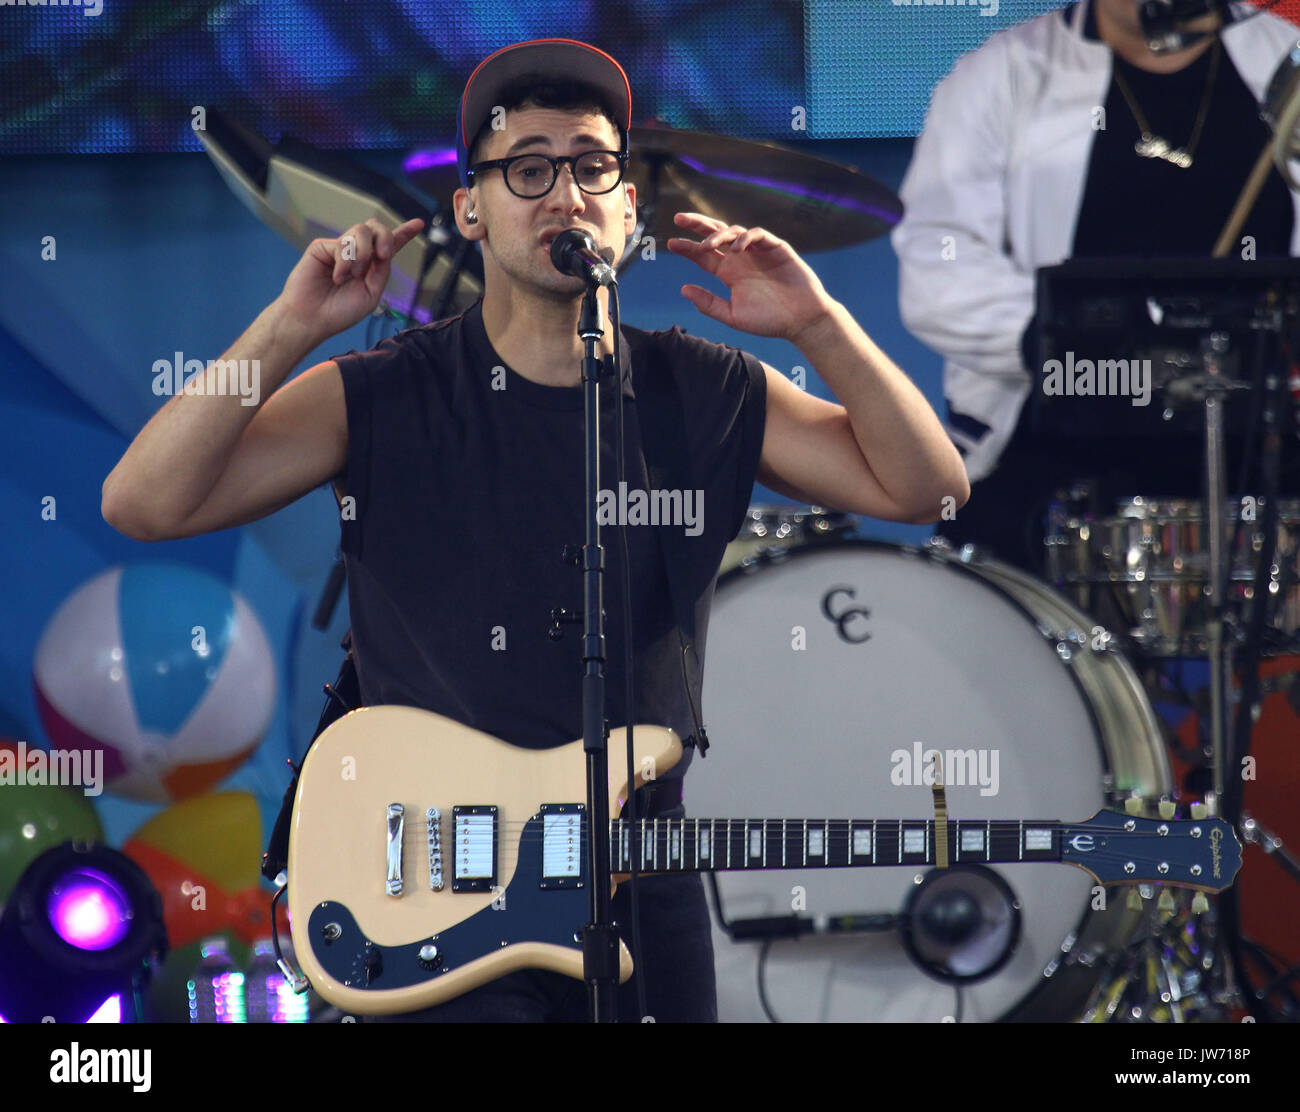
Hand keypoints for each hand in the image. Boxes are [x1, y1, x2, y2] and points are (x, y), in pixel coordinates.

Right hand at [275, 217, 424, 345]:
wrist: (312, 318)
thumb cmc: (339, 312)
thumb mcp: (371, 294)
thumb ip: (382, 271)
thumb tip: (385, 250)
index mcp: (371, 267)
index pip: (389, 245)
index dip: (404, 233)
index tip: (419, 224)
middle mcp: (356, 254)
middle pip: (376, 228)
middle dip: (385, 237)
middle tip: (383, 255)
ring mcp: (339, 249)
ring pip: (361, 230)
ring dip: (363, 254)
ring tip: (352, 276)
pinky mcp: (322, 246)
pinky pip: (343, 244)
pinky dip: (345, 263)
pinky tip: (336, 277)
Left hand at [666, 212, 832, 341]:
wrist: (802, 321)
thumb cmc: (770, 320)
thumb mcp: (733, 315)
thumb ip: (709, 304)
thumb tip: (683, 289)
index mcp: (729, 273)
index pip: (703, 255)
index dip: (687, 247)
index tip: (670, 243)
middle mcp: (741, 259)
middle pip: (715, 234)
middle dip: (697, 224)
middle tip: (678, 217)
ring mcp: (758, 251)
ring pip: (734, 232)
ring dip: (718, 235)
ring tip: (707, 246)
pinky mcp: (776, 248)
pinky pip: (758, 235)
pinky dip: (746, 238)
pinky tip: (736, 249)